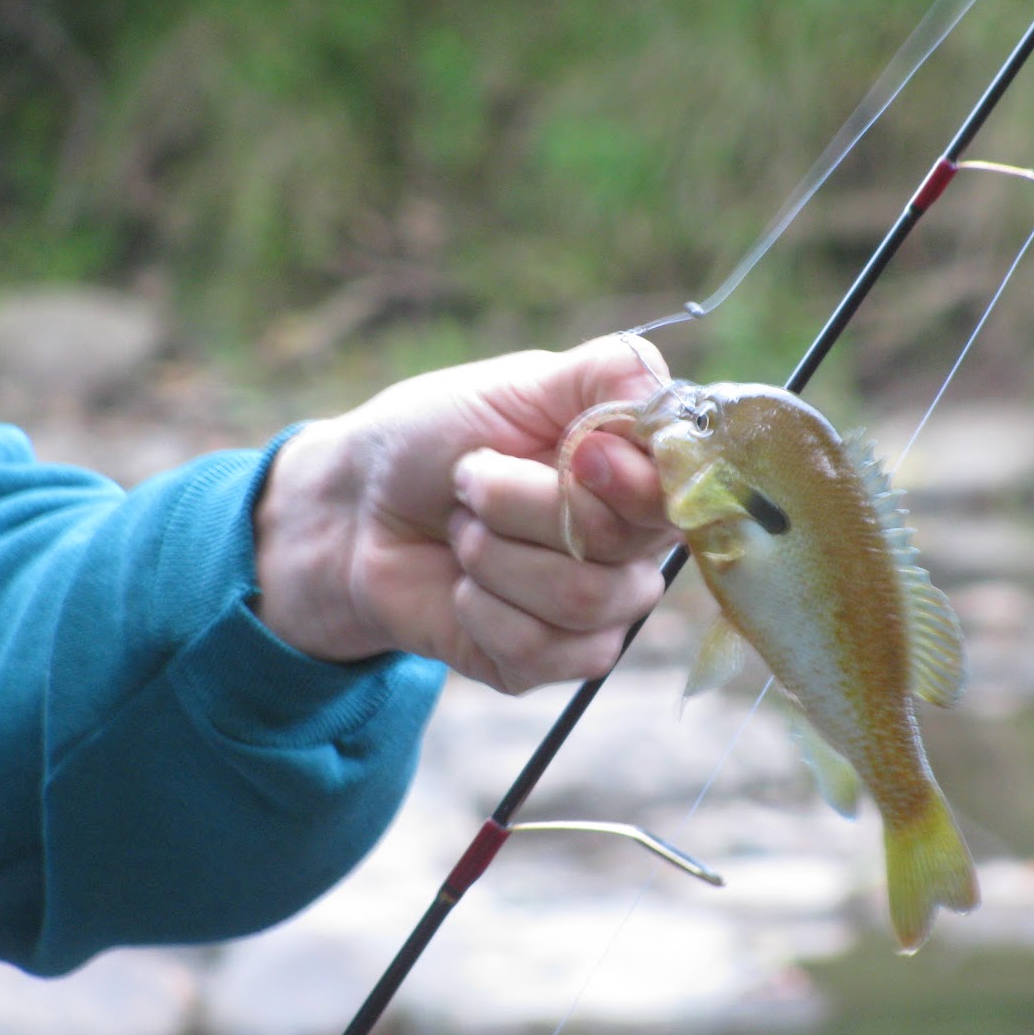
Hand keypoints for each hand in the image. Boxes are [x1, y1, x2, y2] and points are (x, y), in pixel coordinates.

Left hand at [251, 335, 677, 692]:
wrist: (353, 510)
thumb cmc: (435, 436)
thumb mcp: (518, 383)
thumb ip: (607, 373)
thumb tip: (669, 396)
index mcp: (636, 472)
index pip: (680, 492)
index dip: (631, 481)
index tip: (579, 456)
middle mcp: (631, 545)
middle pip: (618, 544)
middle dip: (519, 503)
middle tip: (471, 479)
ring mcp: (595, 609)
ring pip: (582, 601)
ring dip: (495, 555)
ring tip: (463, 530)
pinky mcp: (550, 662)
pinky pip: (542, 649)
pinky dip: (481, 607)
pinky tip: (460, 585)